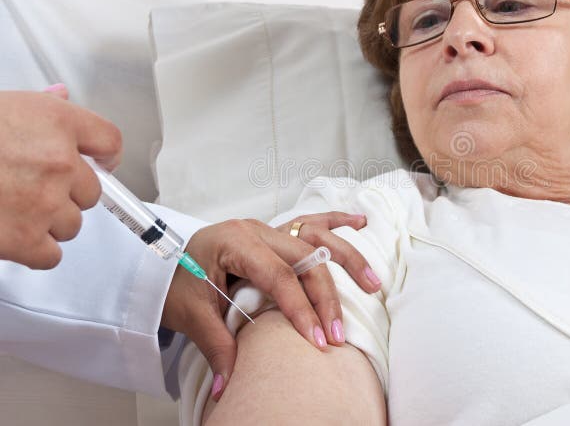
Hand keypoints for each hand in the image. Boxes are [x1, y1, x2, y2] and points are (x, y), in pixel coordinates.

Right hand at [0, 87, 122, 268]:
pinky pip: (51, 255)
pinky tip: (14, 236)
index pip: (109, 142)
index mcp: (57, 123)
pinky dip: (35, 251)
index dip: (104, 157)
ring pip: (72, 224)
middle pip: (92, 191)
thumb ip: (40, 106)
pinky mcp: (23, 238)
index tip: (100, 165)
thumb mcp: (5, 104)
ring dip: (49, 222)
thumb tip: (61, 96)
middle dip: (67, 194)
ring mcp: (44, 202)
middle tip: (33, 189)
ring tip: (14, 209)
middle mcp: (59, 162)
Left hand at [160, 211, 380, 400]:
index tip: (315, 339)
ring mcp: (267, 229)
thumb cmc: (173, 282)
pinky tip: (359, 223)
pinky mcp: (272, 234)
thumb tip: (229, 384)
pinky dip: (335, 223)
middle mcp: (256, 230)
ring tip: (372, 282)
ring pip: (316, 239)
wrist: (158, 263)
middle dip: (326, 297)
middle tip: (336, 333)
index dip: (300, 308)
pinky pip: (309, 223)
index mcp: (235, 242)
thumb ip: (217, 346)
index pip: (278, 275)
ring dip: (346, 259)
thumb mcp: (191, 315)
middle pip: (304, 259)